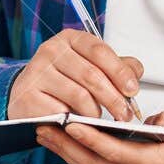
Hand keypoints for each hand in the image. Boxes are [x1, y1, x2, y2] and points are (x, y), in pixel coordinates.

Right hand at [8, 29, 144, 121]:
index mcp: (70, 39)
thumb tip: (135, 73)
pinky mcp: (28, 96)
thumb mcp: (91, 67)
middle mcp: (51, 51)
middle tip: (124, 114)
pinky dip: (75, 121)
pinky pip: (61, 112)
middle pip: (92, 75)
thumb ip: (117, 68)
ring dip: (95, 112)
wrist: (28, 95)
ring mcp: (37, 72)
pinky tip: (79, 124)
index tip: (133, 90)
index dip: (120, 72)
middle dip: (114, 99)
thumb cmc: (65, 81)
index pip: (100, 51)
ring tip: (100, 119)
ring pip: (79, 96)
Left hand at [36, 109, 163, 163]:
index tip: (68, 123)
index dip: (88, 137)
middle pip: (94, 163)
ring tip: (48, 136)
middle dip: (65, 145)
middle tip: (43, 128)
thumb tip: (146, 120)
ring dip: (68, 153)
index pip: (114, 151)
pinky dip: (82, 160)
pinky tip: (70, 149)